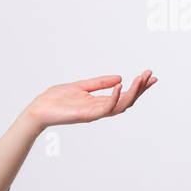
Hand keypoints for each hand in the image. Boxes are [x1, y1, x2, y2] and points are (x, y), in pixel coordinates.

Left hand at [25, 70, 156, 128]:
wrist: (38, 109)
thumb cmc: (55, 99)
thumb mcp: (80, 86)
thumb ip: (99, 83)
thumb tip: (119, 77)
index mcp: (98, 102)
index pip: (124, 95)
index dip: (138, 87)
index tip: (150, 75)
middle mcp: (99, 109)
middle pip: (127, 101)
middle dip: (141, 89)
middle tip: (152, 75)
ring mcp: (94, 113)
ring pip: (121, 105)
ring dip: (133, 92)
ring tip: (141, 78)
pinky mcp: (87, 115)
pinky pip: (106, 107)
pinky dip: (115, 97)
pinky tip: (120, 85)